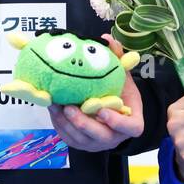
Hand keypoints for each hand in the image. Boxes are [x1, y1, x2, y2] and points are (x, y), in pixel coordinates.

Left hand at [49, 36, 144, 152]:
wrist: (110, 109)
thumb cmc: (119, 92)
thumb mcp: (122, 76)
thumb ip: (117, 58)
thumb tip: (106, 39)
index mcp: (131, 123)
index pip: (130, 128)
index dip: (117, 122)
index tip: (102, 109)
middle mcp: (115, 137)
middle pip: (100, 136)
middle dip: (83, 123)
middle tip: (69, 107)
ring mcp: (96, 143)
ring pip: (80, 139)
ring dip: (66, 123)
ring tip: (55, 104)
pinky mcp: (80, 144)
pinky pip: (68, 137)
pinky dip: (59, 124)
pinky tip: (52, 108)